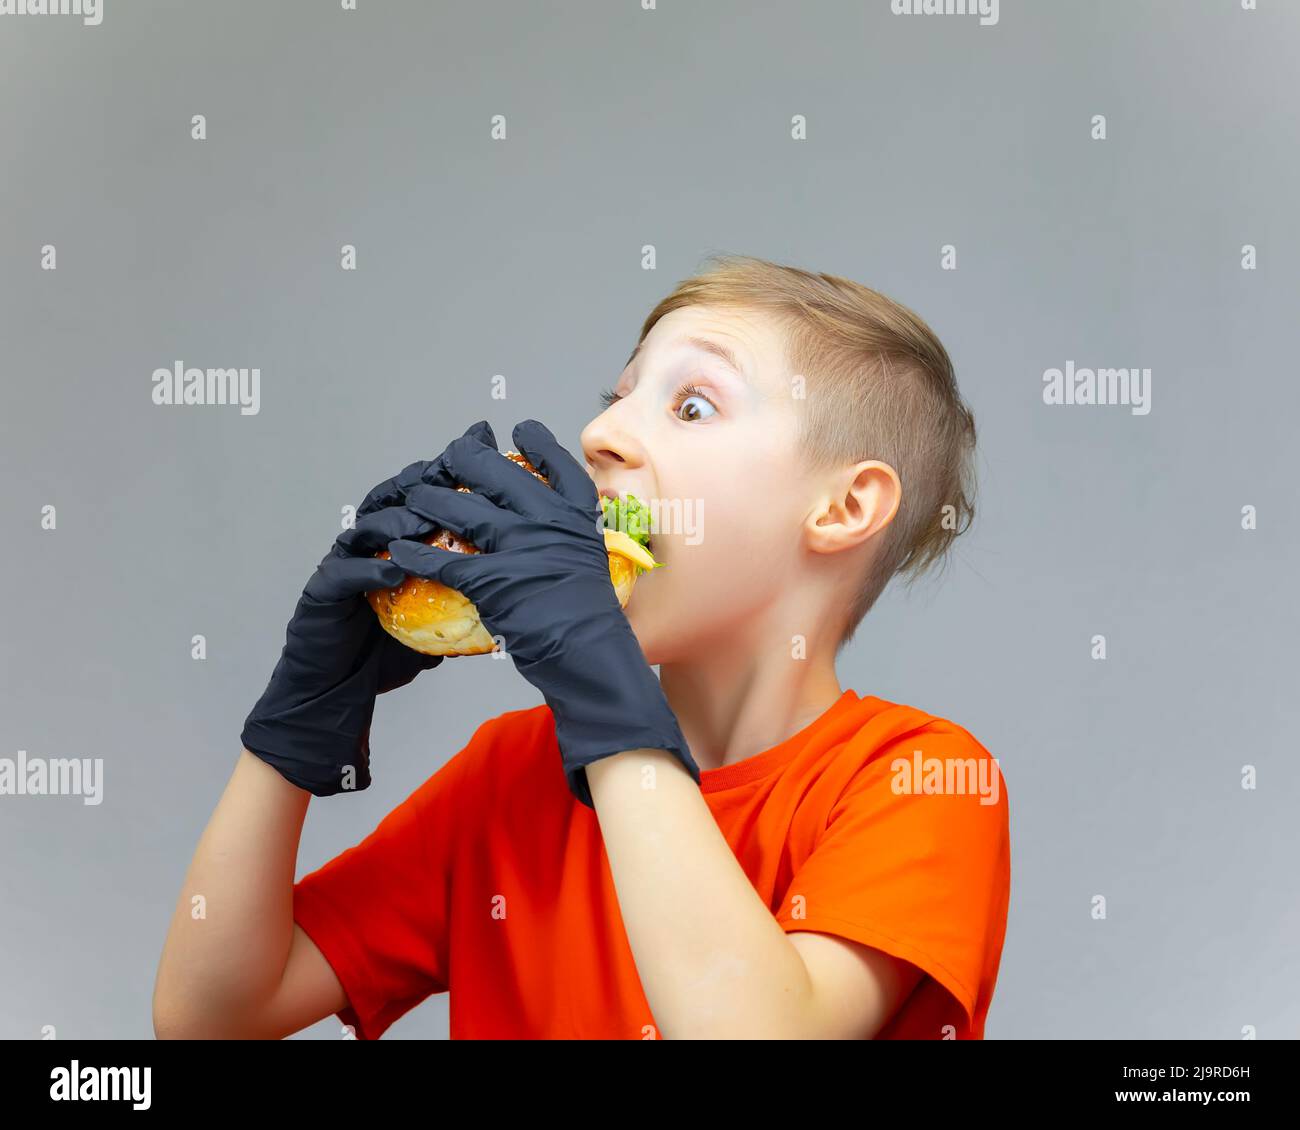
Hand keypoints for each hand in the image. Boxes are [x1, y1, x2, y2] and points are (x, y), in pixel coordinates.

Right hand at [240, 420, 498, 796]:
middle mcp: (366, 545)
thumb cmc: (386, 651)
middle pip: (391, 498)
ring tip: (424, 523)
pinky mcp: (323, 592)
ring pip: (366, 527)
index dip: (443, 474)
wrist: (339, 692)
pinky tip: (395, 572)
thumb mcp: (438, 618)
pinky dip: (370, 570)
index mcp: (393, 541)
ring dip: (396, 522)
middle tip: (446, 476)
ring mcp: (342, 564)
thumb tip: (516, 588)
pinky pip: (345, 574)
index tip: (472, 457)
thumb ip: (465, 595)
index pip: (419, 496)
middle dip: (420, 484)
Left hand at [384, 419, 699, 807]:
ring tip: (412, 497)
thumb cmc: (589, 615)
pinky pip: (446, 560)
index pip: (559, 463)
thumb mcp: (588, 561)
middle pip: (497, 473)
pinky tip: (401, 552)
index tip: (519, 427)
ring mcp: (521, 547)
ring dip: (429, 501)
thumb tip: (546, 521)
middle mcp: (549, 521)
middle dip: (463, 459)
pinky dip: (418, 556)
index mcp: (578, 515)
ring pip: (462, 510)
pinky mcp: (495, 580)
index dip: (538, 441)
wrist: (590, 655)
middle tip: (447, 458)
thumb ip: (566, 535)